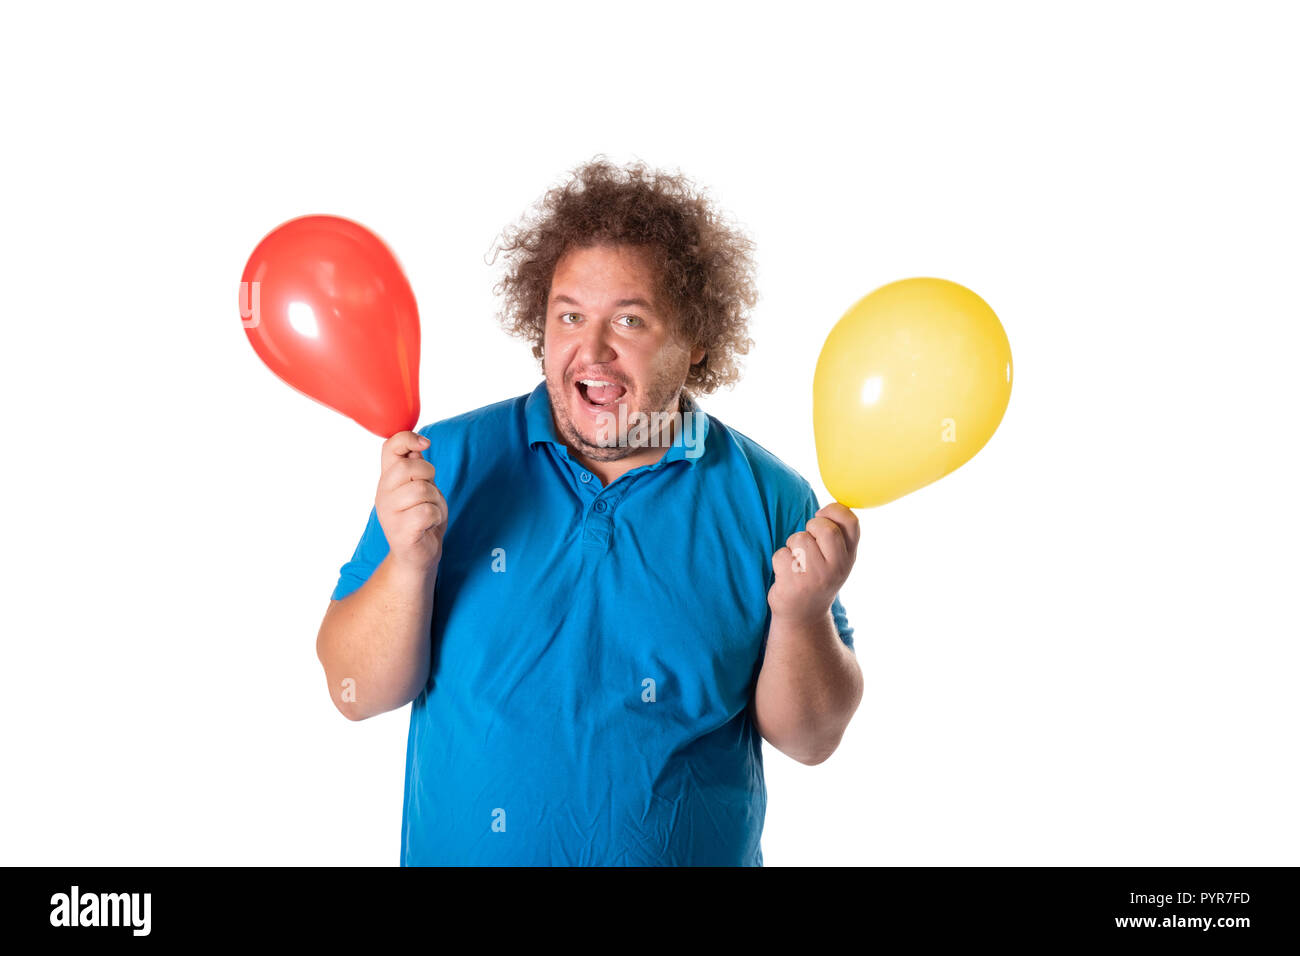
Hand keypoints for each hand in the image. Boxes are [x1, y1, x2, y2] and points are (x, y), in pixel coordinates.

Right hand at [375, 431, 446, 573]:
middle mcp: (383, 494)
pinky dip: (436, 517)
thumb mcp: (420, 487)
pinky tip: (429, 524)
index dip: (407, 439)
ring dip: (435, 500)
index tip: (425, 443)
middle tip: (429, 491)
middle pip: (408, 468)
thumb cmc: (422, 519)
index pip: (389, 448)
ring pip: (421, 490)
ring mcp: (389, 513)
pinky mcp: (401, 531)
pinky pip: (427, 511)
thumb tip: (417, 445)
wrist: (418, 556)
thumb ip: (416, 468)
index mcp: (387, 480)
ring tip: (429, 512)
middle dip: (428, 476)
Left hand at [767, 502, 859, 623]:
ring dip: (792, 546)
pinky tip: (787, 574)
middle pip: (824, 528)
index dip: (833, 511)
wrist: (804, 615)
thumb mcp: (837, 559)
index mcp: (849, 557)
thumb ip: (839, 535)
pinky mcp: (794, 585)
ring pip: (798, 539)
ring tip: (797, 562)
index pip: (851, 522)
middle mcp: (836, 567)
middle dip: (810, 527)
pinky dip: (780, 560)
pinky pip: (781, 555)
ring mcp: (816, 577)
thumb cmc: (818, 577)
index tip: (821, 516)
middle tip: (806, 542)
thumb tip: (828, 508)